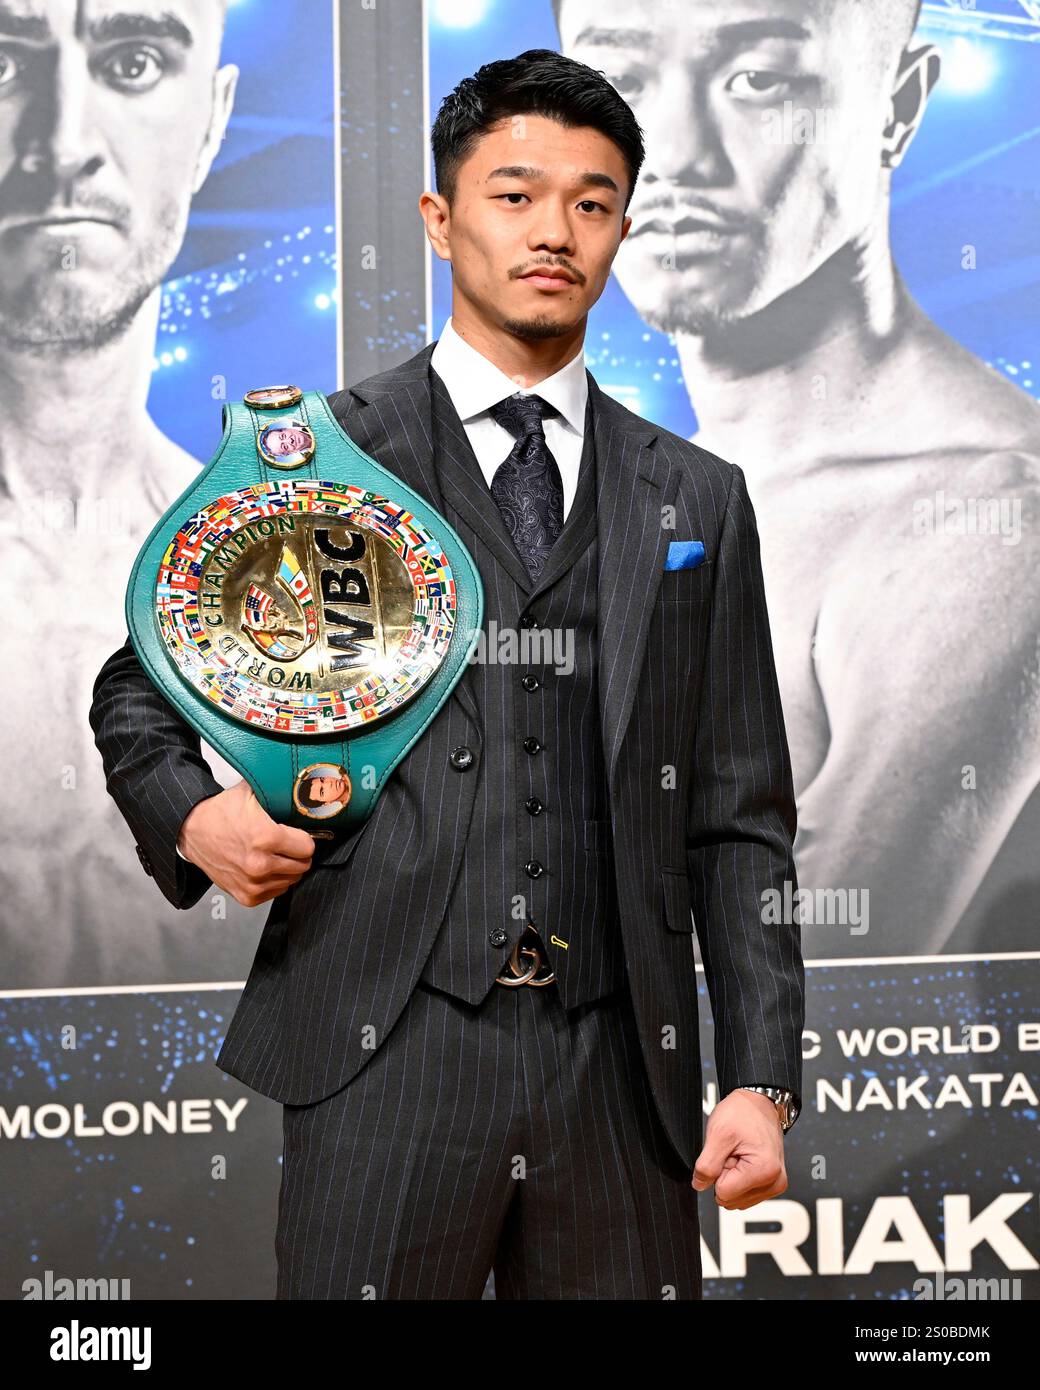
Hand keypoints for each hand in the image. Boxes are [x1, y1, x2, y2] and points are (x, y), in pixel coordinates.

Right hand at [177, 778, 315, 907]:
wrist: (192, 832)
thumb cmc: (220, 814)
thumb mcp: (251, 793)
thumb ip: (279, 792)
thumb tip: (303, 789)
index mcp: (265, 838)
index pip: (308, 847)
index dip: (303, 838)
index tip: (296, 834)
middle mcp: (260, 865)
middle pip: (303, 865)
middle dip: (297, 853)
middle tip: (285, 843)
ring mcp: (253, 884)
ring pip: (292, 880)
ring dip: (287, 867)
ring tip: (272, 854)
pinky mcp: (246, 896)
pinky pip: (277, 891)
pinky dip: (274, 880)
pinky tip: (264, 866)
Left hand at [692, 1089, 787, 1209]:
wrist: (758, 1102)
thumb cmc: (742, 1112)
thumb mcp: (717, 1134)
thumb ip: (706, 1165)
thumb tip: (700, 1185)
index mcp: (764, 1171)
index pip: (723, 1193)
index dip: (717, 1172)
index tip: (726, 1153)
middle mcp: (774, 1181)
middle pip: (731, 1199)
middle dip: (725, 1176)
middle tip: (732, 1152)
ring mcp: (775, 1184)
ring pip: (738, 1200)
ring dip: (732, 1177)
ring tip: (739, 1153)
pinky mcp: (772, 1183)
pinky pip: (746, 1194)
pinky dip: (740, 1178)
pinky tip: (744, 1158)